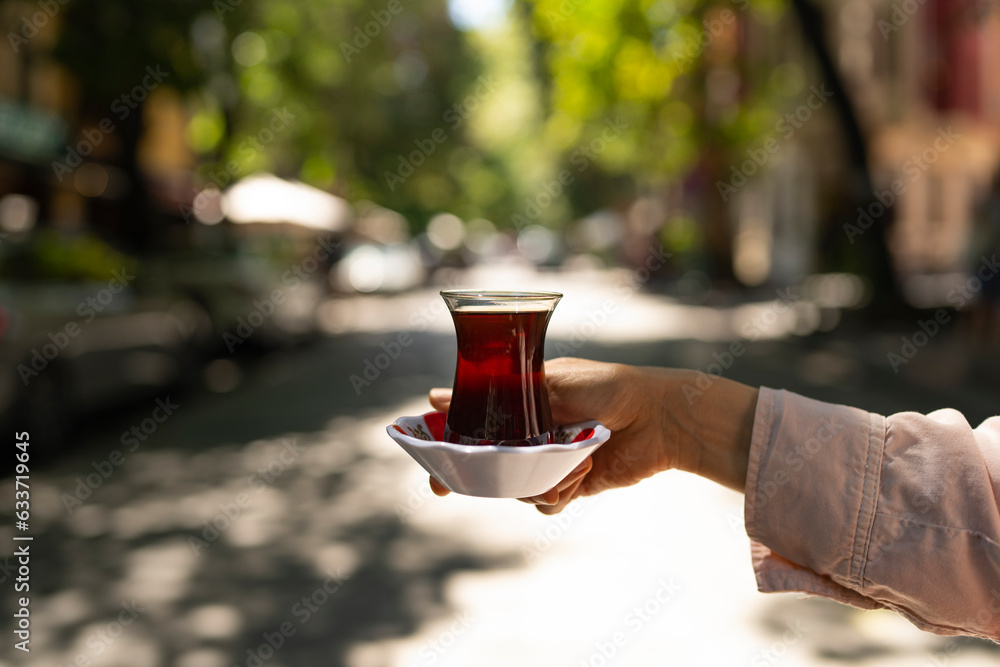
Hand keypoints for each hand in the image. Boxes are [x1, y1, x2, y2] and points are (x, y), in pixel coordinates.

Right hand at [428, 357, 679, 513]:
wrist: (661, 417)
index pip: (472, 422)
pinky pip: (544, 503)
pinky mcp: (569, 485)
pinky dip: (555, 494)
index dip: (445, 441)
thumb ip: (499, 396)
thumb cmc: (607, 386)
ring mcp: (547, 461)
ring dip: (531, 480)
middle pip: (485, 462)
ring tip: (565, 463)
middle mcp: (529, 434)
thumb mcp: (550, 383)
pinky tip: (578, 477)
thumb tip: (435, 397)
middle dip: (470, 476)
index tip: (426, 458)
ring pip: (512, 486)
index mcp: (520, 403)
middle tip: (447, 488)